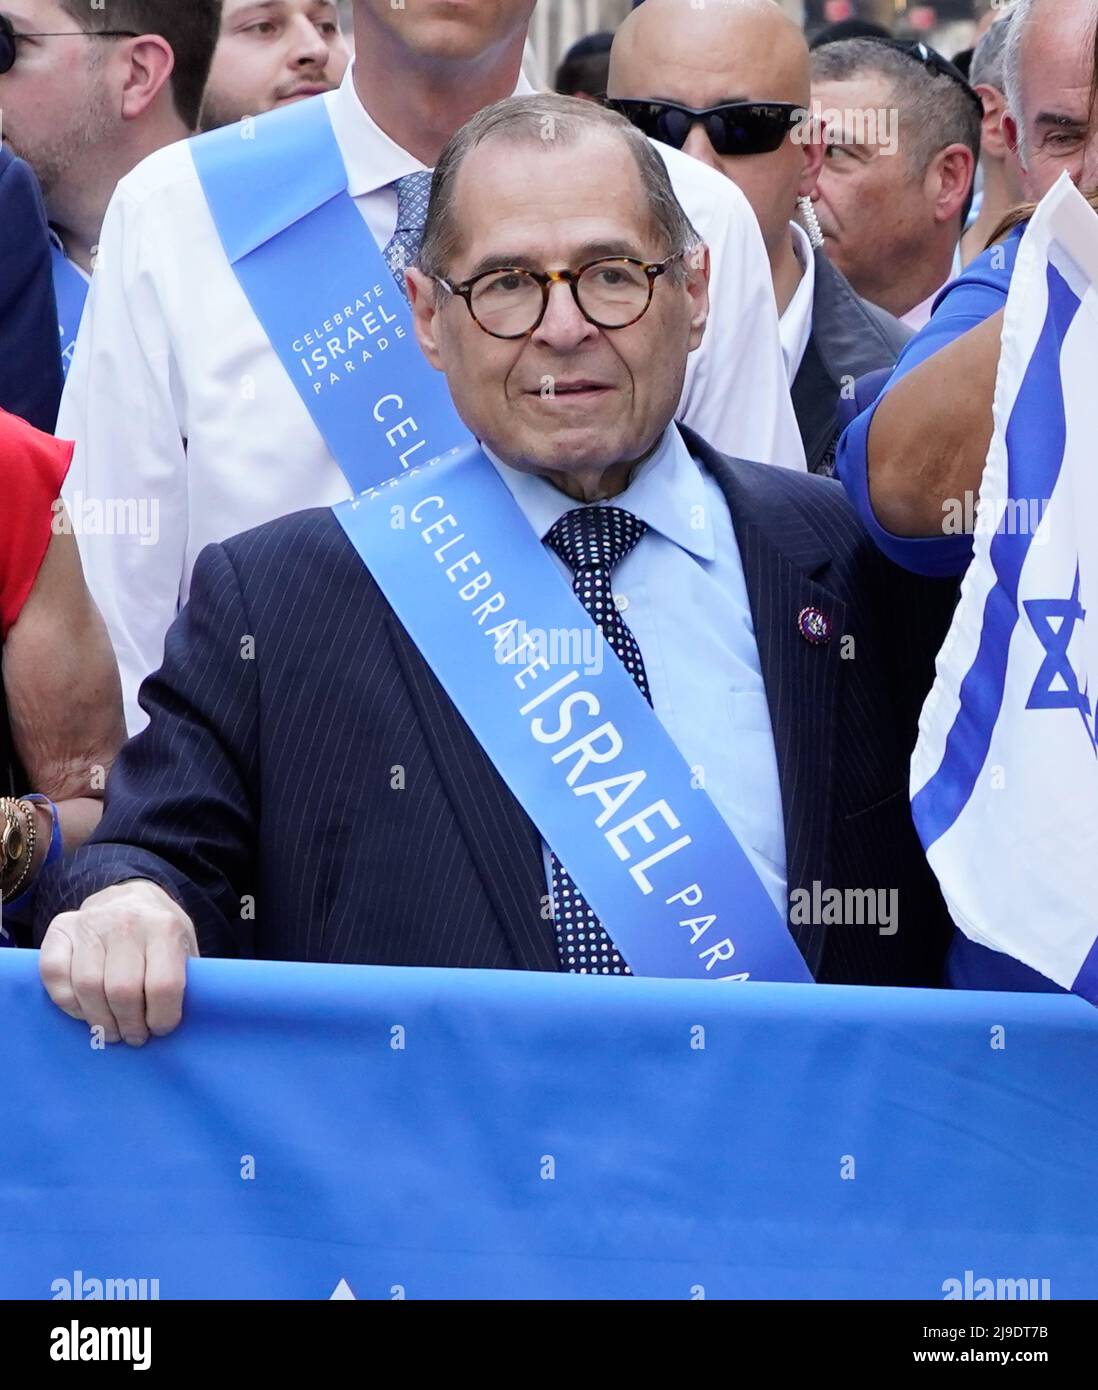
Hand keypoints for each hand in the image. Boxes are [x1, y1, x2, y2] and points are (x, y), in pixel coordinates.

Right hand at [39, 880, 198, 1045]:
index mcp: (164, 927)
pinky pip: (54, 974)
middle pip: (122, 990)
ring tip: (112, 1030)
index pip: (163, 985)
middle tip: (134, 1036)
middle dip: (129, 1024)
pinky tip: (84, 1010)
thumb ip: (185, 978)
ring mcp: (89, 922)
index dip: (162, 1017)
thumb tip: (178, 1022)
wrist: (130, 896)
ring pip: (87, 986)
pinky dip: (67, 1001)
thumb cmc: (160, 931)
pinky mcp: (61, 928)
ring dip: (99, 1020)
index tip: (161, 1028)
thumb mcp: (185, 946)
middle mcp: (126, 921)